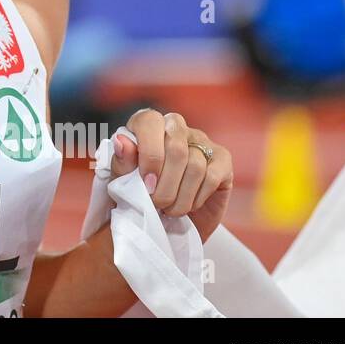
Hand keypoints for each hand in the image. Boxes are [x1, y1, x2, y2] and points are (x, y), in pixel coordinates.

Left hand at [111, 109, 233, 242]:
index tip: (146, 183)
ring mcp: (201, 140)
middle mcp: (176, 126)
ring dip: (180, 196)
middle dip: (165, 183)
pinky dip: (197, 197)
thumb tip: (122, 141)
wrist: (167, 221)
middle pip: (176, 148)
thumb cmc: (141, 195)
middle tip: (157, 203)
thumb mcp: (123, 181)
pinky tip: (188, 205)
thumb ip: (122, 161)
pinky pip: (211, 176)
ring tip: (169, 209)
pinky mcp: (222, 159)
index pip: (150, 122)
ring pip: (195, 165)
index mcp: (148, 124)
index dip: (149, 154)